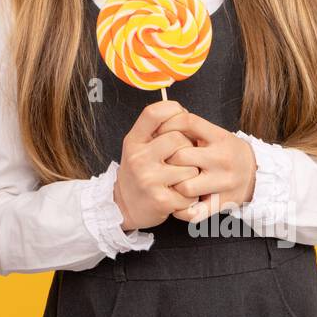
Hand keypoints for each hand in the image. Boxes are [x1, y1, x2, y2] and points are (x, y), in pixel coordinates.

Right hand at [114, 100, 203, 230]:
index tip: (181, 116)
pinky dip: (191, 196)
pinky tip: (179, 195)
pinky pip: (190, 191)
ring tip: (181, 178)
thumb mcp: (138, 146)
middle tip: (182, 158)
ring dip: (192, 174)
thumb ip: (155, 129)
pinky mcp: (161, 200)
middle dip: (187, 148)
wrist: (124, 206)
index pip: (153, 113)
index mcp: (133, 141)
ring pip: (190, 167)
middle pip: (178, 139)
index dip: (173, 110)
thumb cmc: (138, 172)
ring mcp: (149, 179)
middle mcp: (138, 158)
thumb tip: (184, 113)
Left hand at [159, 109, 257, 222]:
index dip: (167, 125)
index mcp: (221, 137)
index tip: (158, 133)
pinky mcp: (223, 204)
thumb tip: (159, 122)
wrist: (256, 175)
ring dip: (174, 185)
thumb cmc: (226, 152)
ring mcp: (225, 183)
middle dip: (167, 158)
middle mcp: (224, 159)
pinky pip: (194, 213)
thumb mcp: (214, 134)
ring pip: (185, 186)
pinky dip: (181, 210)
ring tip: (172, 183)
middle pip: (181, 156)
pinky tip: (177, 203)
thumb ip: (191, 128)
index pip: (187, 122)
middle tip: (163, 162)